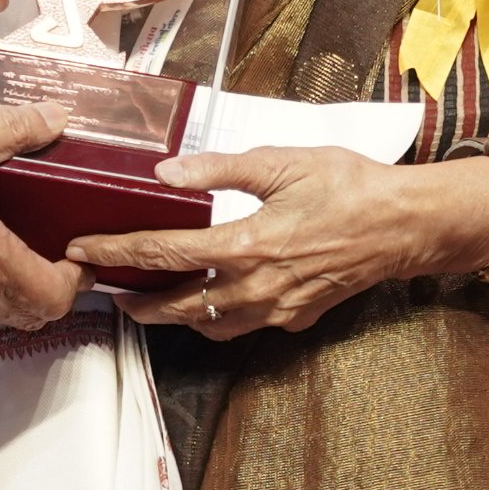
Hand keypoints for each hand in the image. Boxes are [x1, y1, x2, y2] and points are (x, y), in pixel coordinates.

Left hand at [68, 148, 488, 340]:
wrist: (407, 226)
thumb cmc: (351, 186)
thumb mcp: (284, 162)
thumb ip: (221, 169)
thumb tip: (168, 172)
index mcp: (248, 243)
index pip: (164, 252)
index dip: (116, 252)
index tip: (81, 250)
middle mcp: (256, 286)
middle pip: (174, 304)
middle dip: (132, 298)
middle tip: (101, 288)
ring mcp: (276, 308)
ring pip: (205, 325)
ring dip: (168, 315)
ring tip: (142, 301)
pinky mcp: (294, 317)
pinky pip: (240, 327)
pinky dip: (211, 320)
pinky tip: (202, 303)